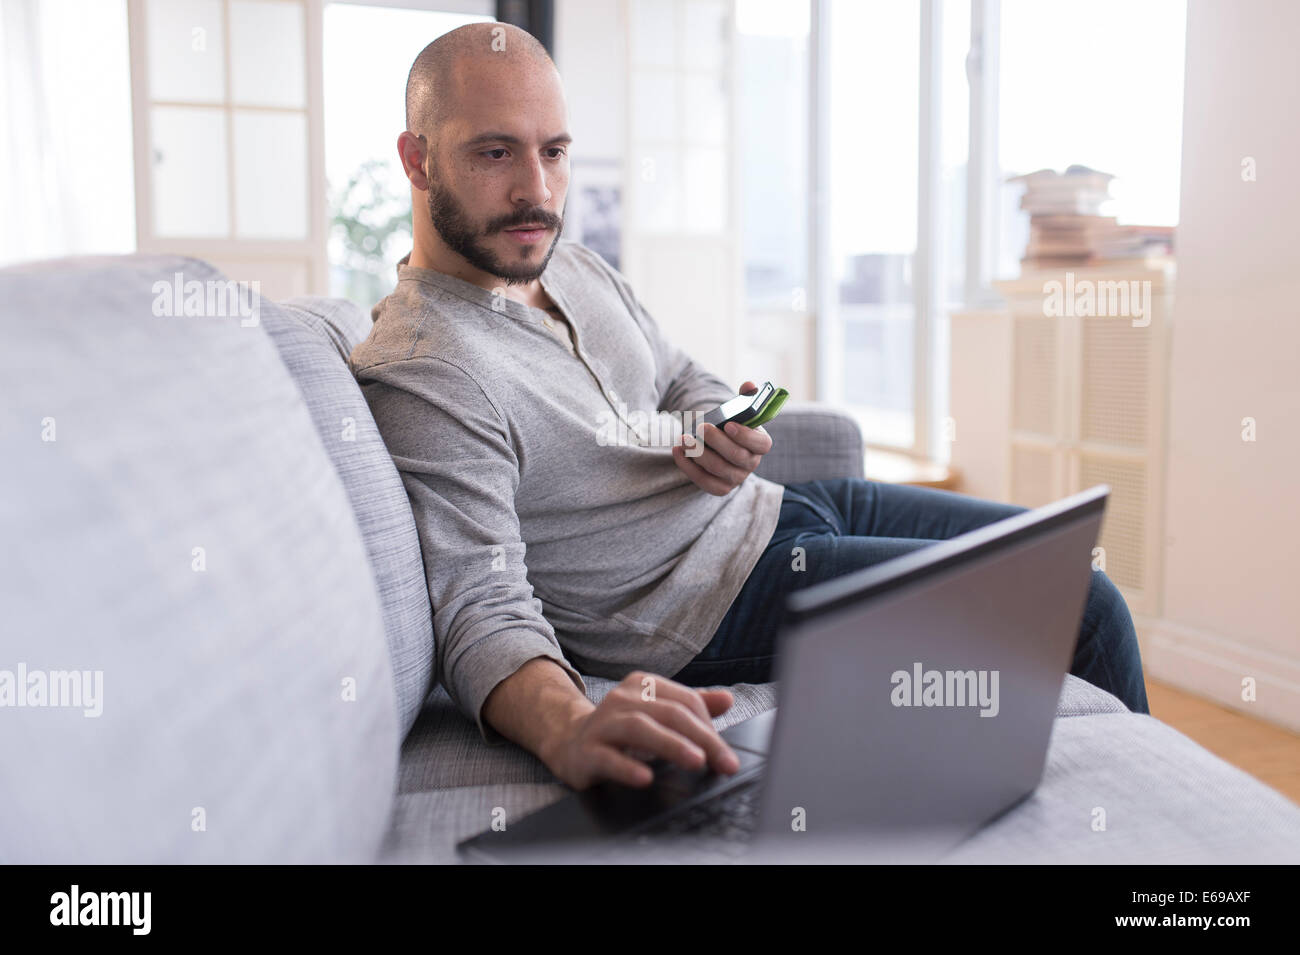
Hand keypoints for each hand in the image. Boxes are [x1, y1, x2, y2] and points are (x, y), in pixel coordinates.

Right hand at [539, 671, 741, 790]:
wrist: (569, 741)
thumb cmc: (622, 729)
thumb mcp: (658, 713)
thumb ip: (693, 706)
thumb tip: (728, 699)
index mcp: (642, 686)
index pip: (685, 701)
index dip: (710, 727)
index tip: (726, 756)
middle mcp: (622, 700)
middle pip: (669, 713)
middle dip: (702, 739)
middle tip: (725, 763)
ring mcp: (602, 724)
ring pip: (639, 728)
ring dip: (671, 745)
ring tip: (696, 761)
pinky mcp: (586, 752)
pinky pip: (607, 758)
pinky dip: (627, 767)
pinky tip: (645, 777)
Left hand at [672, 380, 773, 495]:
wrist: (719, 447)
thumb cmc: (730, 426)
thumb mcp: (739, 412)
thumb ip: (745, 397)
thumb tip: (749, 385)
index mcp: (760, 444)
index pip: (761, 444)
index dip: (746, 436)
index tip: (728, 424)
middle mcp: (750, 464)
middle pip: (736, 456)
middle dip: (716, 441)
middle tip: (700, 427)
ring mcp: (736, 478)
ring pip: (717, 468)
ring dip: (698, 453)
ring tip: (683, 438)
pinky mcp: (719, 488)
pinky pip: (703, 481)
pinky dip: (688, 466)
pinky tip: (678, 451)